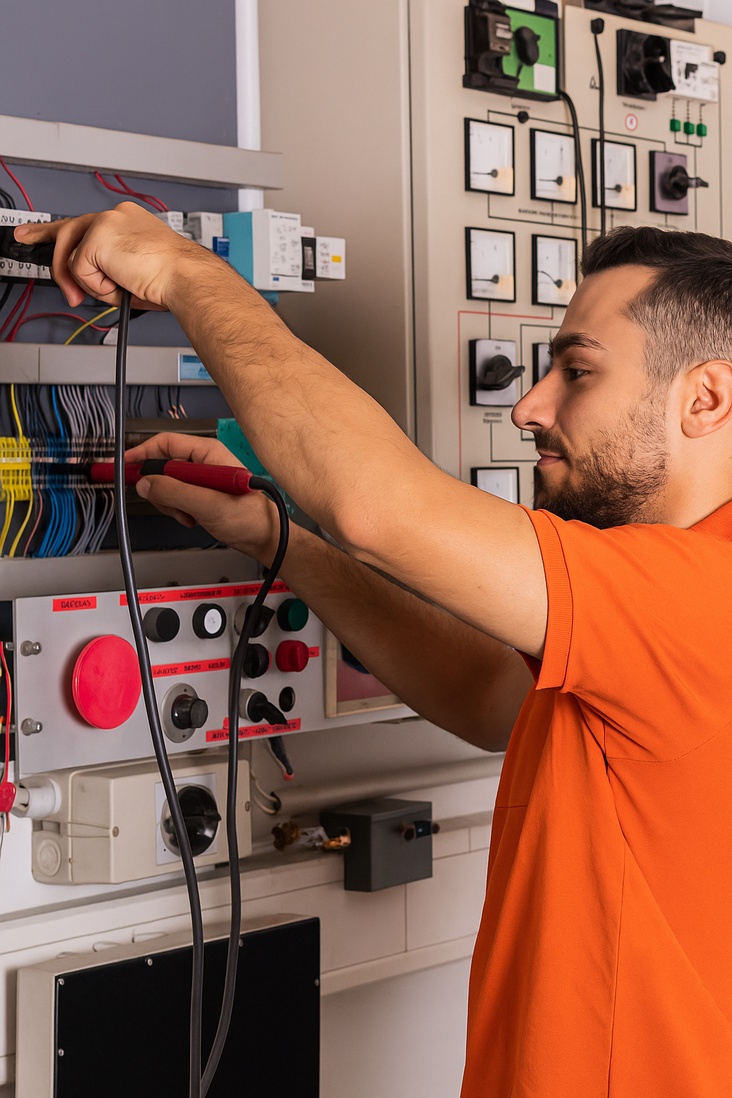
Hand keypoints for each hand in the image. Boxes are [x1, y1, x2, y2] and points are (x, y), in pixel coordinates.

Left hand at [14, 202, 206, 310]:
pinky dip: (99, 287)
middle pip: (67, 232)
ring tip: (117, 289)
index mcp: (127, 220)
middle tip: (69, 292)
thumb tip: (86, 284)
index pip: (85, 223)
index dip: (55, 232)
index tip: (33, 235)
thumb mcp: (135, 270)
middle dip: (58, 265)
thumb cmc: (173, 278)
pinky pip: (81, 271)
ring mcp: (106, 223)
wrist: (186, 277)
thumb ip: (109, 268)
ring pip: (73, 257)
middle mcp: (115, 215)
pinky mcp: (98, 238)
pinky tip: (121, 283)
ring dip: (93, 283)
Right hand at [126, 432, 280, 564]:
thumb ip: (173, 492)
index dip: (141, 454)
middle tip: (165, 502)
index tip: (123, 465)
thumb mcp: (207, 504)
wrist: (264, 538)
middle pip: (162, 465)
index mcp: (207, 453)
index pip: (165, 443)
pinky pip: (176, 498)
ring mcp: (202, 479)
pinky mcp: (201, 494)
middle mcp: (204, 462)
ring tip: (187, 514)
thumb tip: (146, 484)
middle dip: (160, 488)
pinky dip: (178, 511)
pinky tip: (192, 519)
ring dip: (171, 503)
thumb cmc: (250, 518)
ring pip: (167, 485)